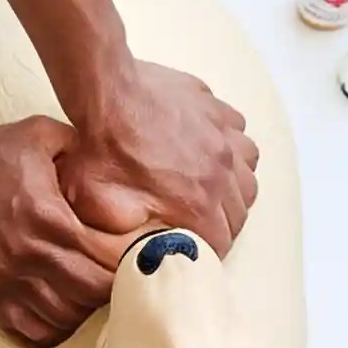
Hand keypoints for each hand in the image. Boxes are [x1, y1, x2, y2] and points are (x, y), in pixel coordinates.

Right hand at [0, 116, 127, 347]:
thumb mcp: (33, 135)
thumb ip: (76, 142)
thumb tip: (108, 155)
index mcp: (48, 217)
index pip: (109, 255)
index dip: (131, 257)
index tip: (136, 251)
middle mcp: (30, 255)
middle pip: (93, 292)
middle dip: (113, 286)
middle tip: (116, 275)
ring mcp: (6, 281)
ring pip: (64, 317)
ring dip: (83, 308)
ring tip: (87, 291)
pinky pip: (30, 331)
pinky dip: (51, 328)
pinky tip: (57, 310)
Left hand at [58, 60, 259, 256]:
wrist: (105, 92)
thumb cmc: (100, 148)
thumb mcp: (100, 207)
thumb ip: (128, 237)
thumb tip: (148, 254)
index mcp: (197, 202)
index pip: (220, 243)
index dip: (205, 253)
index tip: (192, 250)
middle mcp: (221, 173)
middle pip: (239, 213)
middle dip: (222, 226)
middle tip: (199, 225)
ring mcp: (224, 139)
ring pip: (248, 176)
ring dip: (233, 191)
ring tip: (211, 193)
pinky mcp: (217, 112)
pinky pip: (241, 138)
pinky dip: (233, 151)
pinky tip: (212, 153)